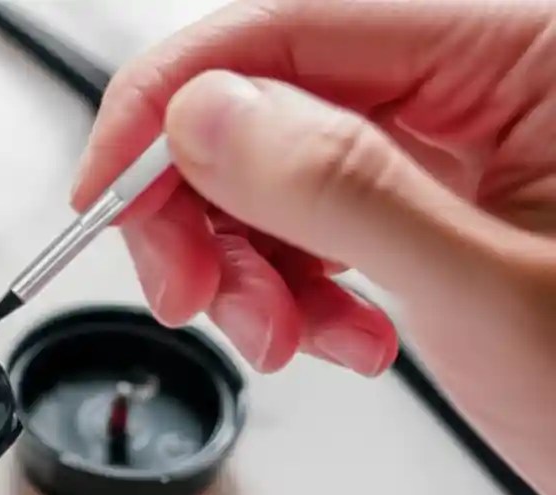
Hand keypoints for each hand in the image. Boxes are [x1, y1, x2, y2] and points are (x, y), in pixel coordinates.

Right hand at [72, 0, 555, 494]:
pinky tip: (334, 333)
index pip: (294, 26)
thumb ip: (343, 189)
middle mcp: (484, 84)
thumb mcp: (493, 295)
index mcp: (524, 54)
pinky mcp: (431, 208)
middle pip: (268, 100)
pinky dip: (291, 287)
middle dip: (207, 207)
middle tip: (194, 292)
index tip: (107, 182)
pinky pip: (312, 223)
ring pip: (275, 171)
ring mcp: (454, 149)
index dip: (174, 99)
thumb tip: (206, 117)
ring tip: (288, 337)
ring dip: (247, 262)